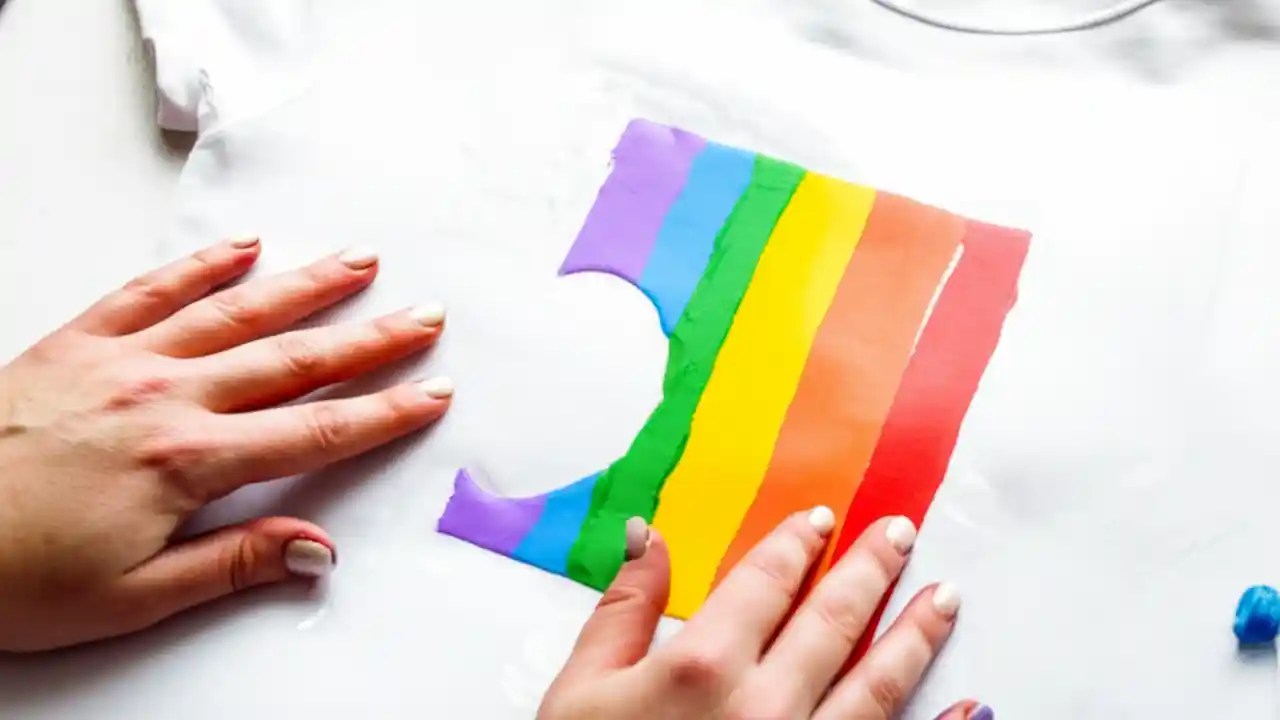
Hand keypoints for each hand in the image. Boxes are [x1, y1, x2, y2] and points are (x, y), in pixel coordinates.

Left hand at [0, 238, 450, 650]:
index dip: (383, 412)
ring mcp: (120, 361)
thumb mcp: (133, 598)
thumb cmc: (12, 577)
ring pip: (234, 312)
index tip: (431, 392)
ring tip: (358, 261)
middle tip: (423, 315)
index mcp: (187, 463)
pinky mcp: (75, 343)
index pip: (314, 432)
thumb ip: (234, 564)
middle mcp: (164, 397)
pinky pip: (149, 290)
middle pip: (292, 361)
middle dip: (369, 338)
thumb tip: (318, 550)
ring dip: (305, 285)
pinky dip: (199, 266)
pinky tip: (241, 248)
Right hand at [539, 511, 989, 719]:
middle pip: (832, 621)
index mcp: (701, 668)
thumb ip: (621, 610)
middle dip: (870, 570)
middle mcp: (765, 706)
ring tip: (946, 597)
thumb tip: (648, 536)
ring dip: (916, 635)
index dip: (795, 545)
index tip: (821, 519)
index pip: (764, 583)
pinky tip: (969, 707)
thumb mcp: (581, 692)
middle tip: (900, 532)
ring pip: (878, 684)